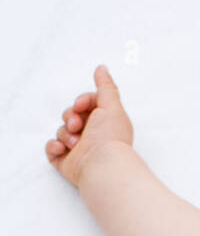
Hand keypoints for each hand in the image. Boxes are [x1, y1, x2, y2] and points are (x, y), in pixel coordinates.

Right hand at [44, 65, 133, 186]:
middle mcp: (91, 136)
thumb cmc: (110, 137)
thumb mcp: (112, 105)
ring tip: (74, 143)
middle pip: (70, 116)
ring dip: (65, 134)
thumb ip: (106, 87)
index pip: (85, 104)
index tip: (81, 106)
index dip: (81, 102)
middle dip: (70, 117)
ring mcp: (78, 150)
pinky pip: (51, 150)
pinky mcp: (67, 163)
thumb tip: (102, 68)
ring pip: (60, 131)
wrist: (102, 166)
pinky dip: (53, 147)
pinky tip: (62, 149)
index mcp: (103, 123)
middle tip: (77, 126)